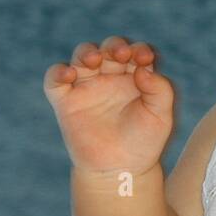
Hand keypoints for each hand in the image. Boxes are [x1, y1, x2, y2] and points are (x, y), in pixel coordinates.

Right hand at [43, 35, 174, 175]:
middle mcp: (111, 76)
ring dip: (87, 52)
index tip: (145, 58)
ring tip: (95, 60)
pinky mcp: (66, 101)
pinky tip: (69, 74)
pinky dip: (58, 72)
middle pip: (109, 48)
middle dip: (115, 46)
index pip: (136, 52)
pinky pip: (55, 79)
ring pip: (82, 56)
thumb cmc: (144, 141)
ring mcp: (87, 87)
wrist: (120, 169)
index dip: (139, 49)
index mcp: (135, 76)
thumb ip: (159, 90)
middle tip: (122, 55)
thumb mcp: (161, 115)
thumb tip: (142, 69)